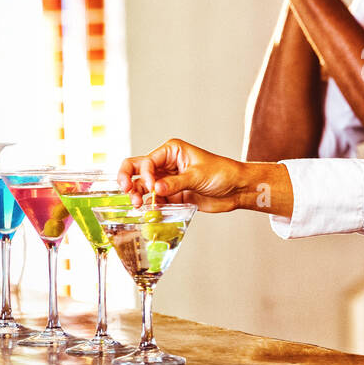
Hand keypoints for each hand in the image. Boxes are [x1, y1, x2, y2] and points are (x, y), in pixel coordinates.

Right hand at [117, 138, 288, 214]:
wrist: (236, 189)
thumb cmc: (222, 173)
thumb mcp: (198, 176)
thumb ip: (176, 183)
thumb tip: (155, 189)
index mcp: (171, 151)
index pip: (147, 161)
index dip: (144, 174)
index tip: (151, 187)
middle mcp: (166, 164)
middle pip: (137, 169)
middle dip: (128, 180)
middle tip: (126, 192)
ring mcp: (167, 181)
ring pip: (143, 187)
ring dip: (137, 195)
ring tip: (138, 205)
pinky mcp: (172, 195)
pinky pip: (155, 201)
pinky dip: (150, 207)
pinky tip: (150, 213)